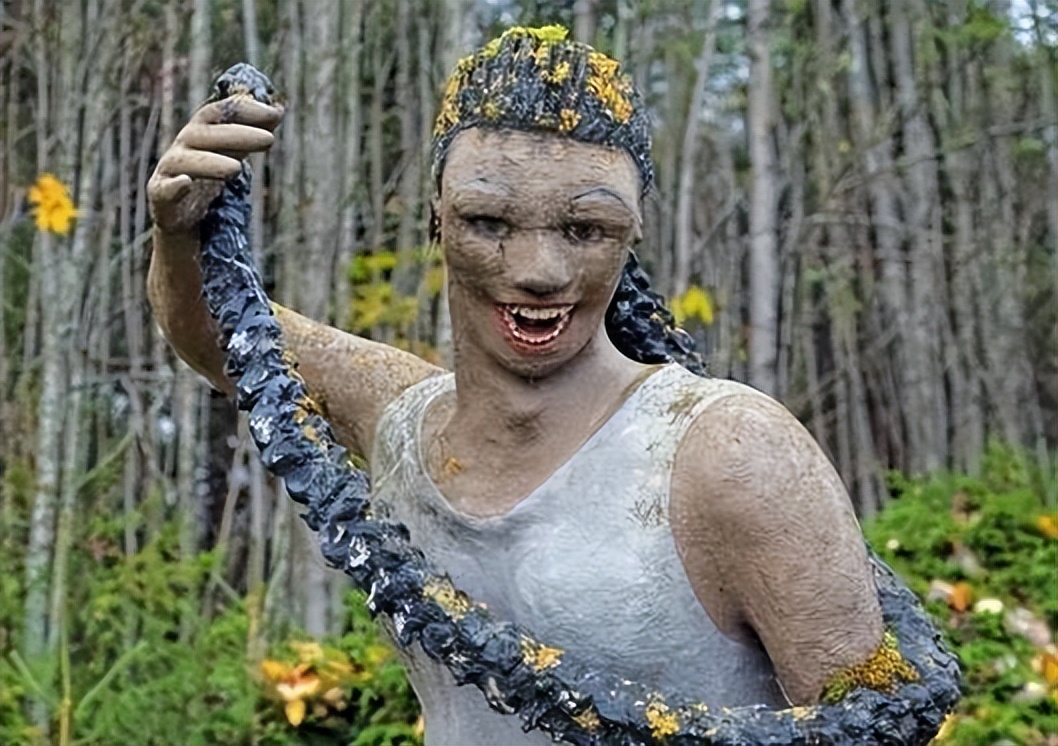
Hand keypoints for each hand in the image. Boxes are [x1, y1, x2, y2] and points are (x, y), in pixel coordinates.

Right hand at [148, 96, 282, 233]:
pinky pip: (163, 191)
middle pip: (205, 134)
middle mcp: (183, 148)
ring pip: (186, 162)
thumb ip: (249, 136)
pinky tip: (185, 183)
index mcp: (200, 134)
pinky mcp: (160, 198)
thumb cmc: (207, 179)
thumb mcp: (229, 155)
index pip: (220, 113)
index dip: (245, 110)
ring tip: (237, 169)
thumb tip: (279, 111)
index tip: (276, 113)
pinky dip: (174, 186)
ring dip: (211, 163)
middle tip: (270, 140)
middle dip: (238, 134)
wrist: (179, 218)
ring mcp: (169, 171)